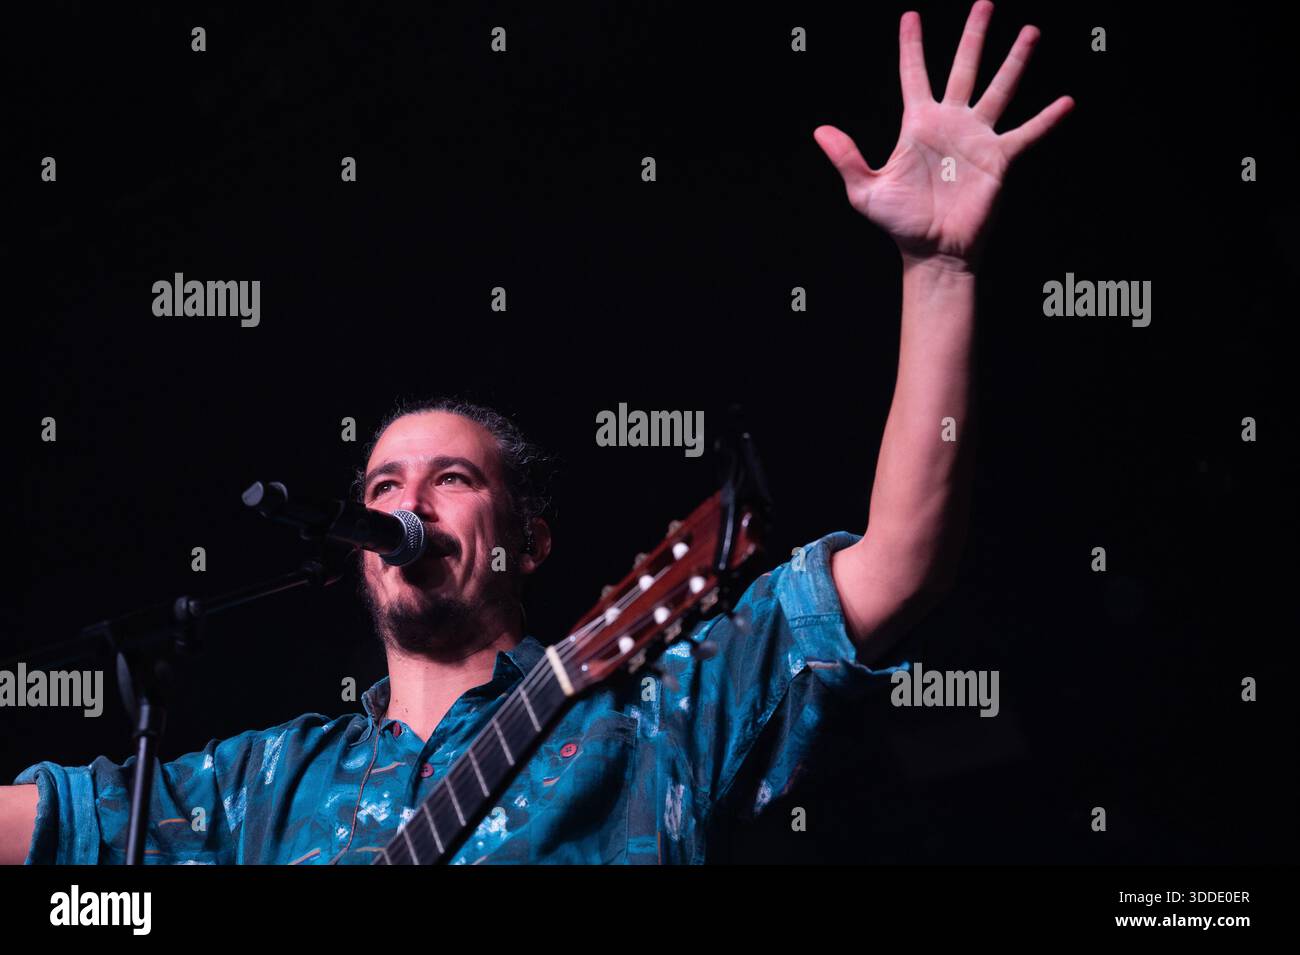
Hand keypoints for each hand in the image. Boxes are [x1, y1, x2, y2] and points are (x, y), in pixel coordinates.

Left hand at [814, 1, 1073, 270]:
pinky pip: (1026, 134)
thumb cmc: (899, 224)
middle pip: (964, 68)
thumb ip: (847, 158)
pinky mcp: (999, 159)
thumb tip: (820, 130)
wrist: (933, 252)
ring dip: (1015, 61)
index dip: (911, 46)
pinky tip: (1065, 102)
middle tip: (985, 3)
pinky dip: (1046, 119)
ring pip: (1000, 89)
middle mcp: (950, 123)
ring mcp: (977, 138)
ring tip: (1030, 31)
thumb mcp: (866, 191)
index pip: (914, 75)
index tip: (910, 15)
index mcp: (917, 125)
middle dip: (974, 36)